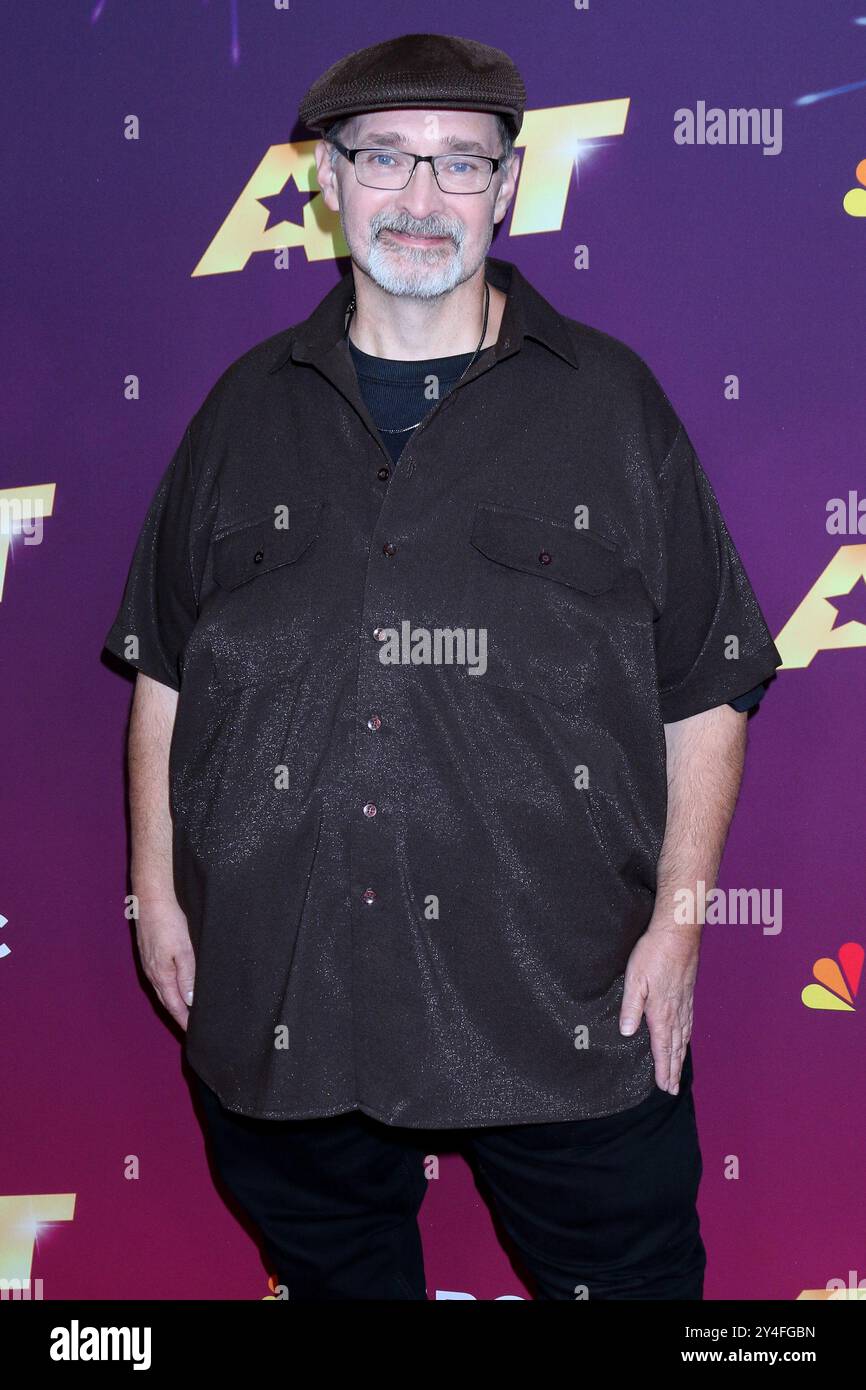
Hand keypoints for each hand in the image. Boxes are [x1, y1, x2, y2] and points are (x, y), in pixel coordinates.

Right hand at [135, 896, 195, 1031]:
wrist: (152, 897)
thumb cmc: (169, 922)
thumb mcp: (184, 950)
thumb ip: (188, 977)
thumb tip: (190, 1002)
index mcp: (161, 975)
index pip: (175, 1005)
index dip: (185, 1020)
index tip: (194, 1032)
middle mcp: (152, 972)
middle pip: (167, 1000)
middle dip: (179, 1014)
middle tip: (191, 1027)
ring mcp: (149, 962)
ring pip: (163, 988)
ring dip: (174, 1001)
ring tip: (186, 1010)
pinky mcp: (149, 952)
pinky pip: (160, 976)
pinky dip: (170, 986)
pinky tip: (176, 984)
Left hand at [618, 924, 700, 1093]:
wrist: (678, 932)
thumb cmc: (654, 953)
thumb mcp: (635, 979)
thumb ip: (631, 1007)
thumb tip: (626, 1032)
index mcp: (662, 1011)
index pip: (663, 1047)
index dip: (664, 1068)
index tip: (665, 1086)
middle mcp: (677, 1011)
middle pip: (676, 1046)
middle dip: (674, 1069)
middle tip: (674, 1088)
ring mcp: (685, 1002)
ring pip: (684, 1035)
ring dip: (681, 1055)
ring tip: (679, 1070)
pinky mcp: (688, 992)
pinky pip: (688, 1022)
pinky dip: (687, 1036)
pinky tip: (685, 1037)